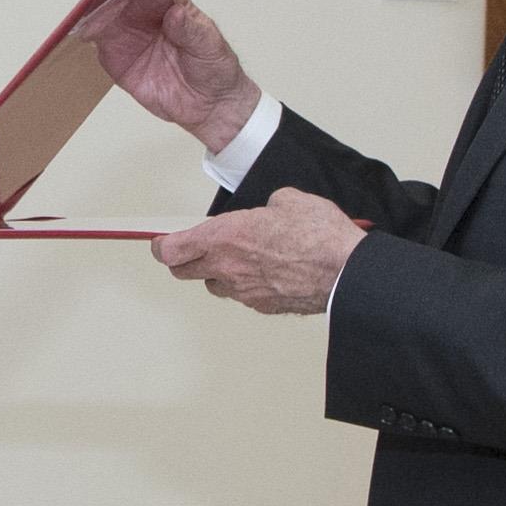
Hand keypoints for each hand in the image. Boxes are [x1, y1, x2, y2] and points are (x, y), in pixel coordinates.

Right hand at [90, 0, 259, 149]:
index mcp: (171, 8)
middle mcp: (148, 22)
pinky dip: (95, 44)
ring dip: (99, 19)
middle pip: (125, 5)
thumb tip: (176, 11)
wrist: (211, 107)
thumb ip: (191, 29)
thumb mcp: (210, 45)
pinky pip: (105, 53)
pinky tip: (89, 36)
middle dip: (113, 0)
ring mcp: (134, 43)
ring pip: (110, 26)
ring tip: (92, 16)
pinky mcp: (125, 67)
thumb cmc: (216, 69)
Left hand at [154, 189, 363, 316]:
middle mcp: (227, 268)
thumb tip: (270, 210)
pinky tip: (264, 272)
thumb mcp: (288, 199)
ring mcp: (244, 291)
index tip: (160, 241)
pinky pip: (243, 296)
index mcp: (223, 237)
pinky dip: (245, 284)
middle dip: (183, 260)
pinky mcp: (263, 306)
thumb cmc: (319, 235)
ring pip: (214, 285)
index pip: (169, 250)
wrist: (345, 271)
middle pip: (183, 272)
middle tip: (190, 249)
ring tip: (234, 259)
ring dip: (216, 273)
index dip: (161, 246)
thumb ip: (267, 206)